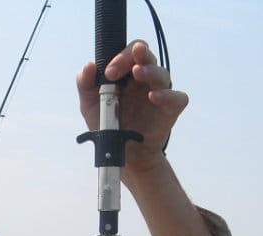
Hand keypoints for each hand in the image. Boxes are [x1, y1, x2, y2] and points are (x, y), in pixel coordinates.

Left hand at [76, 40, 188, 173]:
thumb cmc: (108, 125)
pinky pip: (178, 98)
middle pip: (146, 56)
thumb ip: (85, 84)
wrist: (121, 154)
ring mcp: (158, 93)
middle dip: (133, 56)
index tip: (108, 72)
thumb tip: (89, 65)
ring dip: (150, 70)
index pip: (129, 52)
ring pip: (162, 73)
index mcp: (127, 74)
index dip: (120, 56)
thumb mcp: (90, 105)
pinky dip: (168, 95)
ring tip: (138, 72)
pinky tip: (154, 97)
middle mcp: (144, 80)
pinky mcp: (170, 110)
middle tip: (119, 69)